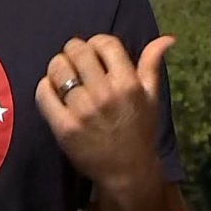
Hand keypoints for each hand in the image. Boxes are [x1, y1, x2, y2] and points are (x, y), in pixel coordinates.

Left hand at [35, 34, 174, 193]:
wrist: (127, 172)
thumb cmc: (140, 131)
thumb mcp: (151, 98)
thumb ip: (152, 65)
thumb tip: (166, 38)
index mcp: (128, 84)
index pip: (105, 43)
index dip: (97, 42)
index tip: (95, 52)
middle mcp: (105, 94)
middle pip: (77, 51)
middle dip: (74, 50)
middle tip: (75, 60)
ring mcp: (82, 111)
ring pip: (58, 69)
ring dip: (58, 66)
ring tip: (63, 74)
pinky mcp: (64, 127)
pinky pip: (44, 94)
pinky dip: (45, 87)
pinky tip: (53, 91)